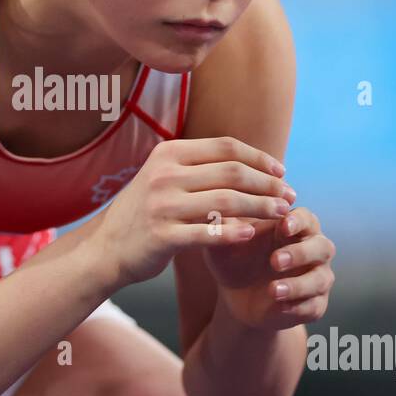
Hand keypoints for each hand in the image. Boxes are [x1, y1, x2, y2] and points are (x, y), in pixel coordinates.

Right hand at [89, 137, 290, 287]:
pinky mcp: (162, 236)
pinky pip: (207, 233)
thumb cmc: (146, 213)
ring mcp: (162, 205)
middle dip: (267, 184)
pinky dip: (234, 233)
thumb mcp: (164, 178)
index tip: (282, 172)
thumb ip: (199, 168)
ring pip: (226, 202)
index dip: (260, 158)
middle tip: (290, 196)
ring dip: (261, 208)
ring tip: (282, 215)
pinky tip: (253, 234)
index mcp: (168, 153)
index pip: (226, 147)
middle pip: (232, 173)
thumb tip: (252, 162)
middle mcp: (165, 175)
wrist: (105, 248)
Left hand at [212, 206, 334, 331]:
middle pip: (322, 247)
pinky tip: (279, 307)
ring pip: (320, 280)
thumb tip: (215, 210)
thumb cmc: (234, 259)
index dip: (297, 221)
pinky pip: (313, 307)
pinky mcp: (314, 305)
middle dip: (300, 253)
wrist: (236, 297)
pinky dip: (298, 307)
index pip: (306, 218)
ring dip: (298, 285)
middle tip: (274, 261)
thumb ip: (221, 227)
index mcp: (295, 229)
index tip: (282, 225)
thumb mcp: (223, 244)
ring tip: (273, 290)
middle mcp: (313, 251)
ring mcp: (316, 279)